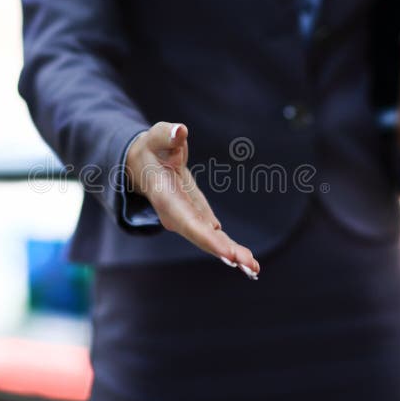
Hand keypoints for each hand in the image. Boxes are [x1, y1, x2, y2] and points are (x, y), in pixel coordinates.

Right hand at [125, 122, 259, 276]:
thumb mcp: (157, 137)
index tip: (227, 253)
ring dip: (232, 256)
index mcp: (166, 197)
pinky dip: (231, 250)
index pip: (187, 220)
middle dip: (224, 251)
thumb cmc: (153, 148)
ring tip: (254, 270)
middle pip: (201, 237)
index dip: (207, 237)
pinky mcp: (199, 221)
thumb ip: (167, 134)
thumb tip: (179, 130)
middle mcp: (176, 215)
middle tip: (250, 267)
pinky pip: (216, 238)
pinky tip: (249, 263)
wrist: (145, 165)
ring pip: (210, 241)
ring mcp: (188, 221)